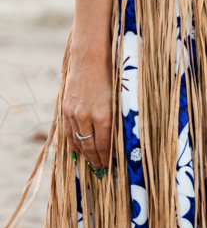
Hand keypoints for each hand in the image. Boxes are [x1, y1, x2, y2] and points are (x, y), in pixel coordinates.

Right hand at [62, 40, 112, 169]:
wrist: (90, 56)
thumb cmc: (112, 74)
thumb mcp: (120, 97)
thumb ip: (118, 119)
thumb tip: (120, 139)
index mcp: (104, 114)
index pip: (105, 145)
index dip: (108, 158)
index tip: (112, 167)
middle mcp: (87, 116)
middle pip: (91, 146)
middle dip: (97, 160)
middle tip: (102, 170)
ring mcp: (74, 113)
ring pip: (78, 142)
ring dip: (85, 155)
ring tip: (91, 165)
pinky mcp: (66, 108)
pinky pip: (68, 132)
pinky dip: (73, 144)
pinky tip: (77, 152)